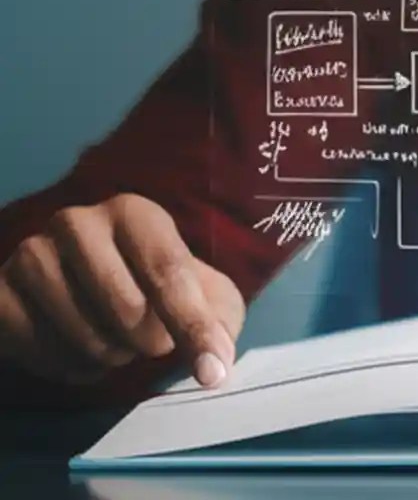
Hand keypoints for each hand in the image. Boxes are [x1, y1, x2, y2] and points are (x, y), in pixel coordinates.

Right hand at [0, 194, 243, 387]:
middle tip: (152, 341)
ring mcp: (30, 253)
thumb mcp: (204, 297)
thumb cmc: (159, 290)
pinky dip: (70, 368)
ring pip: (84, 335)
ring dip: (112, 357)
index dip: (193, 327)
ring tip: (117, 343)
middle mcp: (77, 221)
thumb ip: (218, 323)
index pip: (168, 273)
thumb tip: (214, 367)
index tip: (212, 373)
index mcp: (135, 213)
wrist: (90, 288)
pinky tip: (81, 354)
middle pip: (127, 309)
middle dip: (151, 342)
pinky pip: (40, 350)